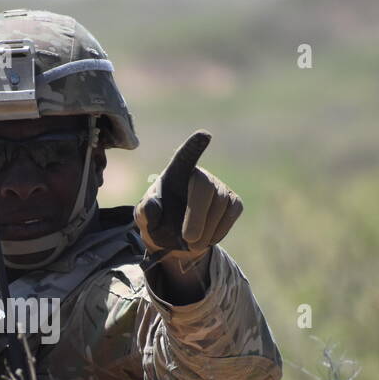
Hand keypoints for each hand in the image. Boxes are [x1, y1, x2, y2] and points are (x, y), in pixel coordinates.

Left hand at [135, 130, 242, 265]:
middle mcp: (200, 175)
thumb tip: (152, 205)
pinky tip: (207, 238)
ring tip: (192, 244)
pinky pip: (233, 212)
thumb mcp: (144, 221)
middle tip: (188, 239)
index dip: (194, 146)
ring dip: (207, 229)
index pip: (185, 156)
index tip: (204, 135)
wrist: (178, 243)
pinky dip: (220, 230)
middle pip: (205, 186)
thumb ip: (145, 213)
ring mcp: (219, 187)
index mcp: (175, 174)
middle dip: (197, 215)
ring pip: (220, 203)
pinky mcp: (234, 201)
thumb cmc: (159, 225)